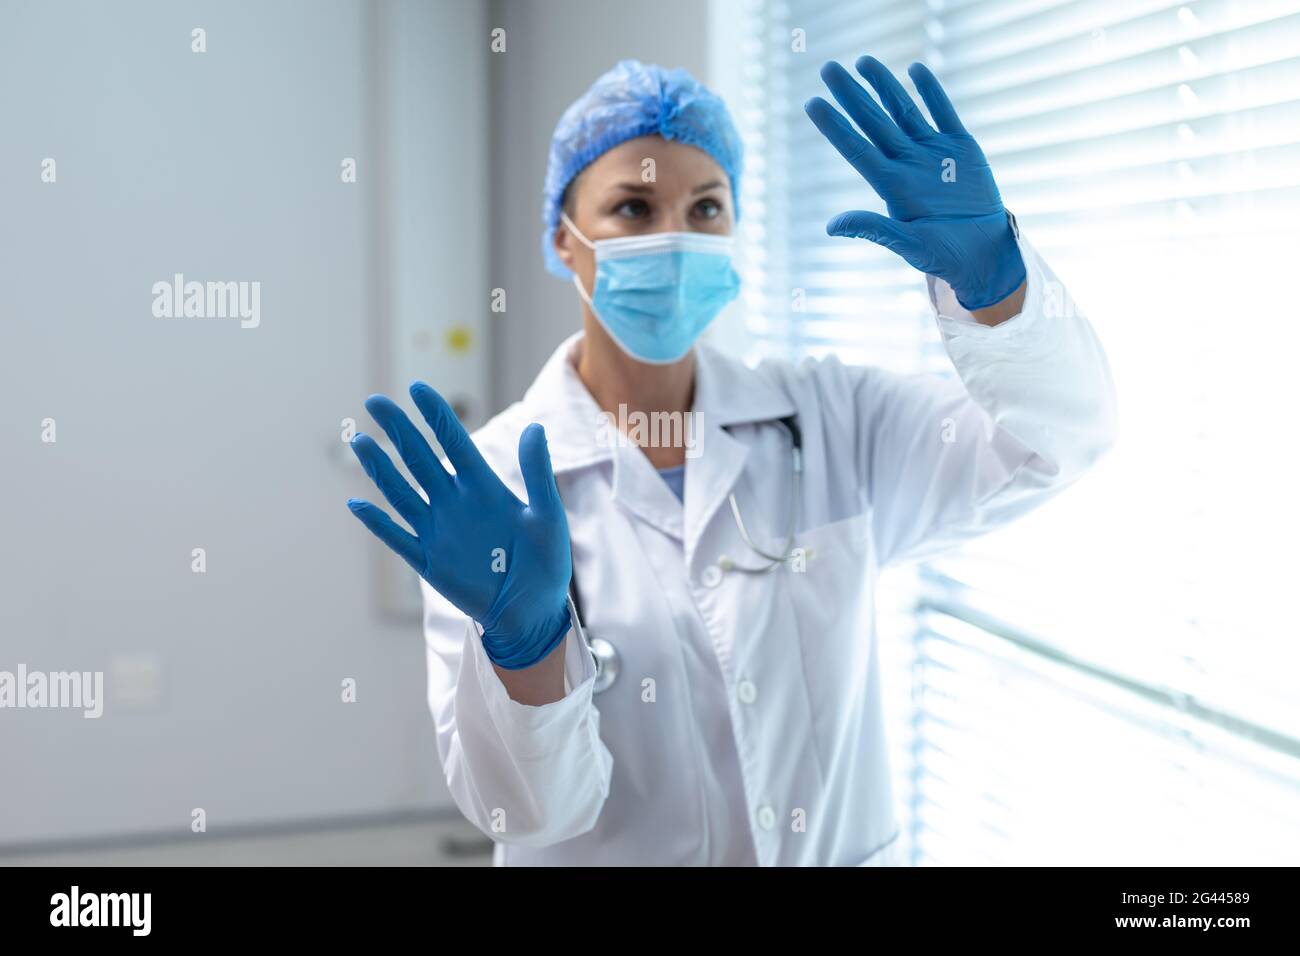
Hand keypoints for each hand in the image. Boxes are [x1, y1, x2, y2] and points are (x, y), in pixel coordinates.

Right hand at [346, 383, 571, 669]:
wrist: (533, 611)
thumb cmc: (546, 564)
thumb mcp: (547, 516)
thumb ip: (537, 473)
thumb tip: (534, 428)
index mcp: (484, 487)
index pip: (454, 442)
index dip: (436, 415)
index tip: (417, 389)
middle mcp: (455, 502)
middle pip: (420, 458)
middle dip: (398, 430)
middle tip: (374, 401)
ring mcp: (438, 530)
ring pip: (401, 492)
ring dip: (380, 468)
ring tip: (358, 441)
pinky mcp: (428, 561)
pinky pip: (397, 537)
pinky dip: (378, 523)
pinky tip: (356, 505)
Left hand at [805, 56, 1025, 311]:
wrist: (985, 252)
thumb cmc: (945, 255)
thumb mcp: (909, 245)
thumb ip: (874, 230)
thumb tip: (832, 226)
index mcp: (892, 186)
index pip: (856, 149)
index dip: (834, 126)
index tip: (813, 103)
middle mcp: (908, 164)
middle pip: (874, 122)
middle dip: (852, 94)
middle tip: (828, 68)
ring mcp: (933, 153)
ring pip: (903, 111)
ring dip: (884, 86)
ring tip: (863, 61)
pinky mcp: (961, 148)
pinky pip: (943, 113)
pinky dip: (931, 92)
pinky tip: (915, 71)